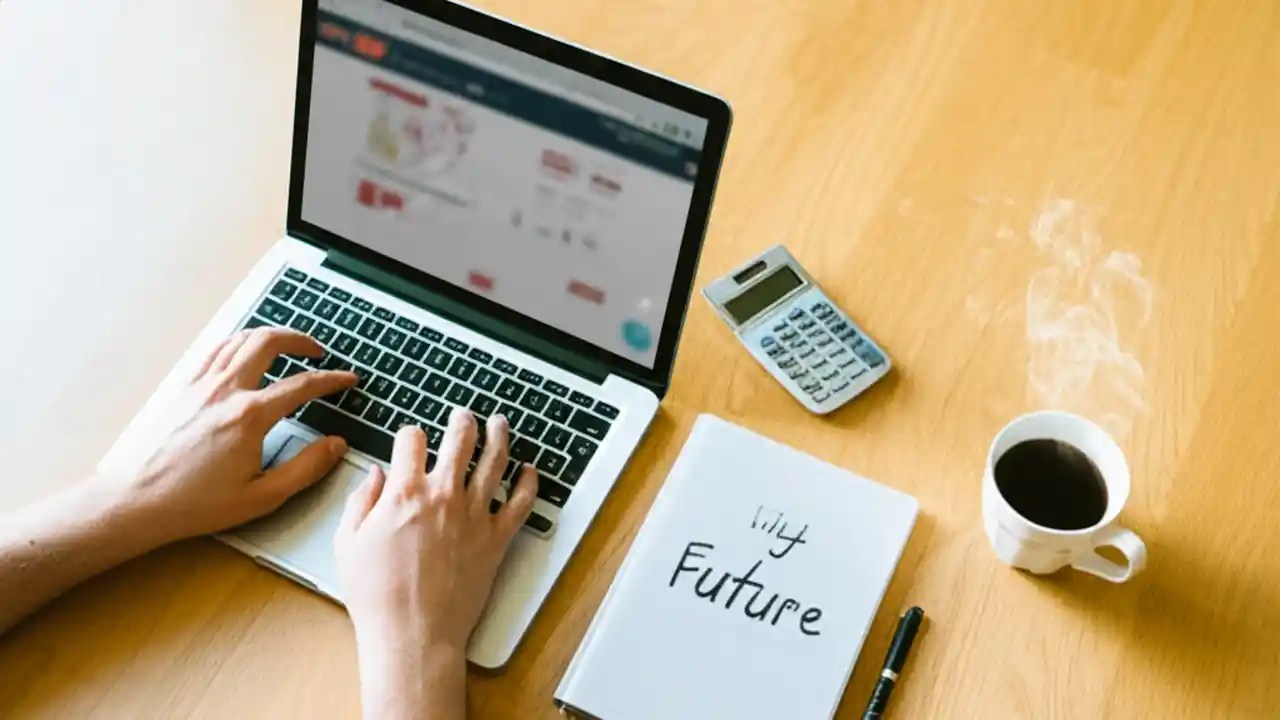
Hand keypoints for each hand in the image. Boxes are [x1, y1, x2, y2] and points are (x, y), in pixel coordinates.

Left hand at [107, 327, 356, 544]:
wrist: (137, 501)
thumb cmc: (195, 504)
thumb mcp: (262, 497)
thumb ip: (306, 468)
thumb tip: (335, 445)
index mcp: (249, 417)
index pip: (302, 385)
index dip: (331, 379)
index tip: (347, 379)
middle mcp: (225, 391)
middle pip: (268, 342)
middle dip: (299, 339)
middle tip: (317, 350)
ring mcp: (200, 385)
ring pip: (240, 339)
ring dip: (269, 335)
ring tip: (286, 344)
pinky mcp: (182, 388)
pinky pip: (215, 350)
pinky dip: (237, 342)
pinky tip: (244, 351)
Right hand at [335, 407, 536, 654]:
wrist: (412, 634)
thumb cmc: (377, 597)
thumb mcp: (347, 544)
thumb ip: (361, 502)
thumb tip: (376, 476)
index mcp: (404, 494)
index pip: (411, 440)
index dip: (410, 434)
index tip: (411, 438)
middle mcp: (443, 496)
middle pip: (460, 439)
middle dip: (462, 421)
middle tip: (464, 415)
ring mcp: (474, 515)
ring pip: (494, 461)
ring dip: (498, 436)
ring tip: (499, 423)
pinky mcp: (496, 539)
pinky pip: (520, 503)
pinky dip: (528, 483)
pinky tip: (530, 471)